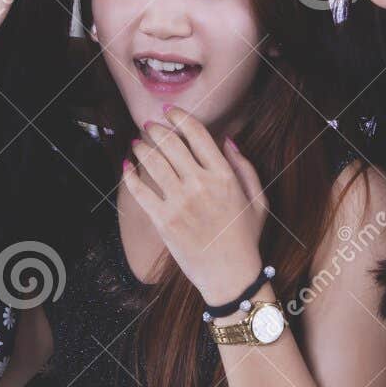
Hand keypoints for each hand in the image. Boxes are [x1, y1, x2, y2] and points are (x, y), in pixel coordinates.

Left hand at [123, 105, 268, 305]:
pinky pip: (140, 191)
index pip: (197, 134)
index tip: (170, 110)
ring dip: (141, 147)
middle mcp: (200, 184)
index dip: (180, 116)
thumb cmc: (246, 238)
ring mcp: (180, 202)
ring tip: (137, 143)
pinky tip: (127, 167)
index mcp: (224, 176)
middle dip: (156, 128)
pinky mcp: (163, 220)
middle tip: (149, 124)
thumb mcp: (258, 200)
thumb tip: (228, 140)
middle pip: (170, 143)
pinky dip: (130, 176)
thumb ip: (245, 167)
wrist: (230, 276)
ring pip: (152, 162)